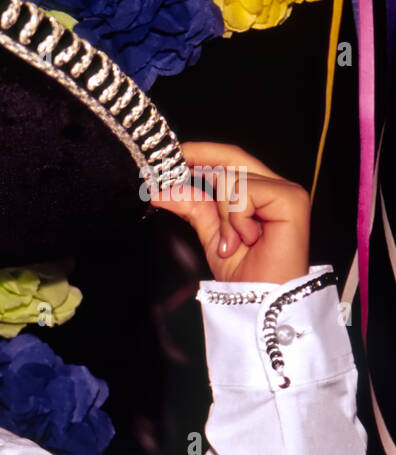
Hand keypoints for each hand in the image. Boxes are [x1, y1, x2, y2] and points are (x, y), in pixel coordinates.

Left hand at [149, 142, 310, 284]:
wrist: (263, 302)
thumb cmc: (246, 276)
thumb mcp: (211, 235)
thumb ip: (194, 207)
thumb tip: (163, 190)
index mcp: (259, 194)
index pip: (229, 161)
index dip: (200, 153)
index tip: (171, 154)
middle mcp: (275, 188)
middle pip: (232, 157)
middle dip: (199, 158)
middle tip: (173, 167)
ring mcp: (285, 192)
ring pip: (231, 179)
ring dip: (222, 216)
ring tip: (233, 242)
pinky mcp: (290, 199)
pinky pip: (244, 193)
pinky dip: (235, 218)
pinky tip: (247, 239)